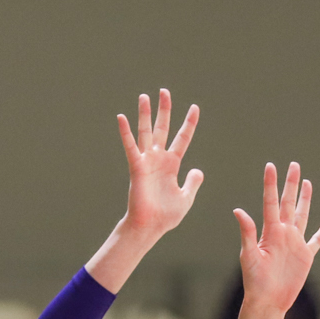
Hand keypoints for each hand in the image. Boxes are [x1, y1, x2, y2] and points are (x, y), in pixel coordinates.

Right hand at [116, 89, 202, 240]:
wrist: (150, 227)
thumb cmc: (166, 217)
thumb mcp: (186, 198)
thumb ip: (192, 183)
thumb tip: (198, 171)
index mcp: (172, 165)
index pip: (182, 138)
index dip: (189, 123)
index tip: (195, 108)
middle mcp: (159, 159)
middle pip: (163, 128)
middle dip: (164, 110)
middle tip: (164, 91)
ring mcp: (147, 161)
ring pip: (146, 132)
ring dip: (145, 114)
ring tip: (145, 96)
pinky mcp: (137, 167)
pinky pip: (131, 147)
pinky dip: (126, 133)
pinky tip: (121, 117)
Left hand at [233, 161, 319, 318]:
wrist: (268, 300)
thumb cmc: (255, 280)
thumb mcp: (249, 255)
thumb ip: (247, 233)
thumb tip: (238, 211)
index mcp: (270, 231)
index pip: (271, 202)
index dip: (271, 184)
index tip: (270, 166)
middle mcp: (283, 233)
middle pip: (289, 203)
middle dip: (291, 184)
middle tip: (293, 165)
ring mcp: (295, 243)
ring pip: (302, 215)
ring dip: (305, 199)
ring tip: (307, 183)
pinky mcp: (305, 256)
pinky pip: (317, 240)